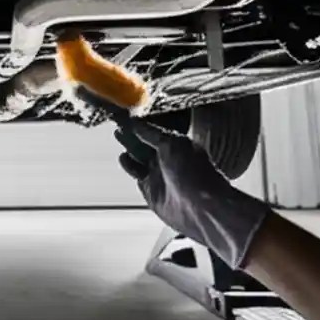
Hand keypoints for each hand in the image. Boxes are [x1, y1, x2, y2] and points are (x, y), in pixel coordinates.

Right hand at [111, 115, 269, 268]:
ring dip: (129, 146)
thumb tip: (133, 120)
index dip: (142, 121)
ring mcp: (159, 174)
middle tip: (119, 121)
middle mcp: (168, 158)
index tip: (128, 112)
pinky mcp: (150, 190)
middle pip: (145, 142)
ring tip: (118, 134)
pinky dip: (128, 165)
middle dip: (132, 132)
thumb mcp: (171, 144)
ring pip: (138, 157)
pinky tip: (123, 157)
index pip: (155, 129)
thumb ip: (150, 133)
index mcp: (177, 144)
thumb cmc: (194, 172)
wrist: (200, 207)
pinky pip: (136, 173)